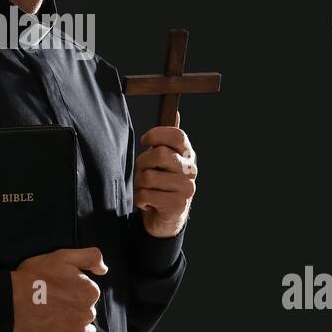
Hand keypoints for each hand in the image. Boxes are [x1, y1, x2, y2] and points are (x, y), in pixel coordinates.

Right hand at [10, 247, 106, 331]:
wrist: (10, 300)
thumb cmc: (34, 277)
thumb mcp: (63, 256)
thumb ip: (90, 257)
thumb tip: (104, 269)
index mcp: (90, 291)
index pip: (90, 294)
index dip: (75, 292)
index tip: (61, 291)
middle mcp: (88, 313)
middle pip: (88, 313)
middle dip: (76, 310)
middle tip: (55, 306)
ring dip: (76, 329)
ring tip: (57, 322)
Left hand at [134, 110, 196, 237]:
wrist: (166, 220)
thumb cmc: (162, 185)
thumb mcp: (165, 161)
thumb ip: (168, 140)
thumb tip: (176, 112)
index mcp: (189, 155)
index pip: (177, 135)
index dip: (156, 134)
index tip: (145, 142)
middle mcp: (191, 171)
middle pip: (159, 154)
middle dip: (143, 162)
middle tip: (143, 170)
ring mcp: (186, 189)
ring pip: (149, 176)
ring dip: (139, 183)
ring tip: (146, 188)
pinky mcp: (177, 205)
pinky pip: (146, 195)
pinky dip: (140, 200)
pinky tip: (148, 202)